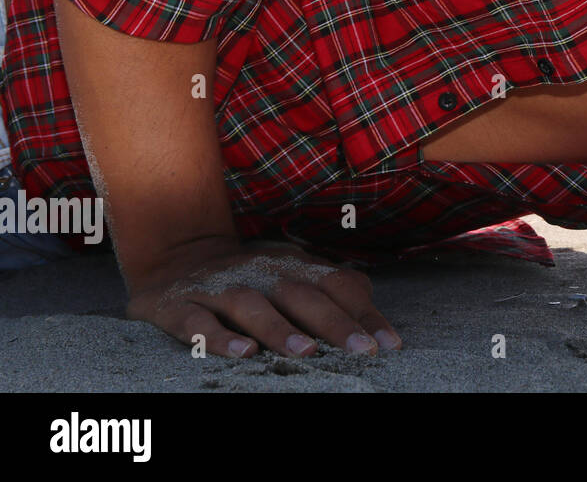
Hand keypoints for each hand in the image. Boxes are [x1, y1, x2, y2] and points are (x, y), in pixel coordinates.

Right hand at [125, 237, 400, 357]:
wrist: (177, 254)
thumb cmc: (254, 277)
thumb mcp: (297, 276)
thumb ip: (338, 298)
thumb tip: (384, 333)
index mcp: (295, 266)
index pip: (337, 284)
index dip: (364, 313)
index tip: (388, 345)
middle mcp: (262, 272)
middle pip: (302, 294)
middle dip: (335, 323)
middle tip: (362, 351)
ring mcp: (220, 288)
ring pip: (252, 306)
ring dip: (281, 329)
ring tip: (307, 353)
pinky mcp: (180, 306)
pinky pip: (198, 323)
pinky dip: (219, 338)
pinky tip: (243, 354)